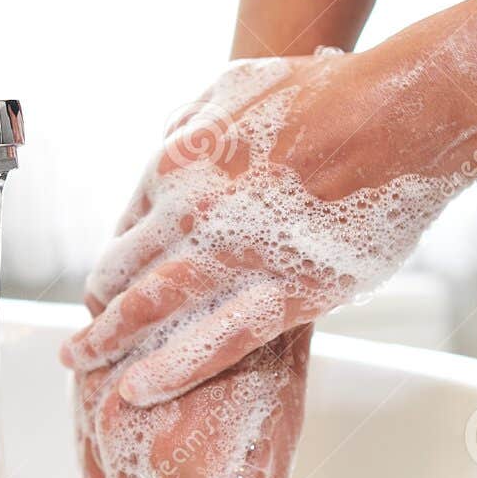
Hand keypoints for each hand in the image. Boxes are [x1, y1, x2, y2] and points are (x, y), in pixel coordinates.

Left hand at [60, 51, 462, 405]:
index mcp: (177, 162)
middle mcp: (192, 212)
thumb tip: (169, 148)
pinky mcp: (286, 293)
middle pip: (125, 270)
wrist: (397, 114)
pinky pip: (215, 343)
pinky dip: (171, 369)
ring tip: (80, 364)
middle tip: (80, 335)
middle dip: (98, 306)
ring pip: (152, 309)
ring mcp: (236, 256)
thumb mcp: (233, 87)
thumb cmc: (325, 93)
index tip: (107, 284)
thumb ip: (192, 125)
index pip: (128, 225)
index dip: (115, 259)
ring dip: (109, 340)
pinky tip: (137, 389)